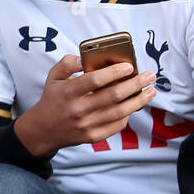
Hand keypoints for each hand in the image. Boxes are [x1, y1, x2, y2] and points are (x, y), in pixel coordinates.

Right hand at [14, 55, 157, 156]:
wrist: (42, 130)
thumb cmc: (52, 99)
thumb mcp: (53, 76)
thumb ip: (68, 63)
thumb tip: (85, 57)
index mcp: (68, 92)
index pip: (94, 80)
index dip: (114, 73)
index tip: (129, 66)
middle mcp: (78, 109)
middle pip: (113, 96)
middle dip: (136, 84)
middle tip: (150, 76)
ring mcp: (87, 125)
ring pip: (120, 112)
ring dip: (140, 100)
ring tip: (151, 90)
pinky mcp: (93, 137)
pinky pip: (117, 125)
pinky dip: (129, 114)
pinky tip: (136, 104)